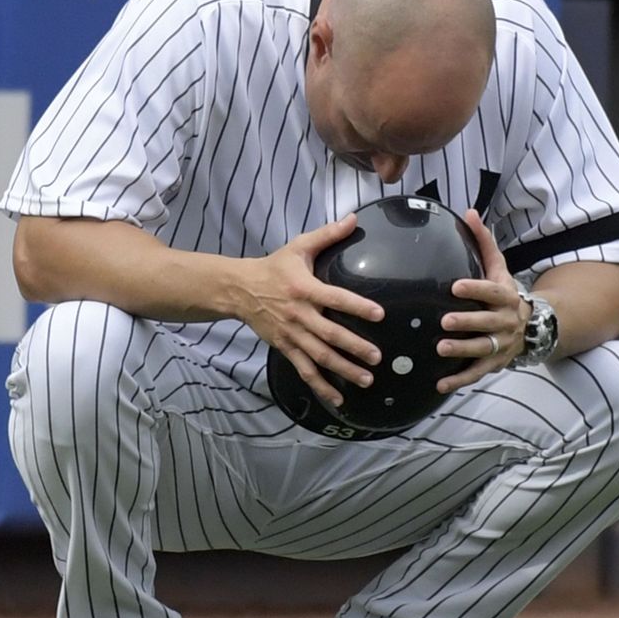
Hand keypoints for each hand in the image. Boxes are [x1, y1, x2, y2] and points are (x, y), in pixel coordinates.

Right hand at [239, 214, 384, 406]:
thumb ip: (328, 235)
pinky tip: (338, 399)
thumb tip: (355, 218)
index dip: (357, 306)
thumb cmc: (274, 267)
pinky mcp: (285, 347)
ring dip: (343, 369)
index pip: (335, 298)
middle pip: (329, 334)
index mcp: (304, 288)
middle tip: (377, 358)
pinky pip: (304, 370)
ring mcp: (291, 334)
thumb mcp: (299, 247)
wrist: (239, 289)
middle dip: (354, 347)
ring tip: (366, 379)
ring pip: (319, 356)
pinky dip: (320, 385)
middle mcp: (299, 314)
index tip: (379, 315)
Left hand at [435, 209, 526, 392]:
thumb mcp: (498, 267)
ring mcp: (501, 344)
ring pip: (482, 349)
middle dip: (468, 323)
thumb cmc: (503, 292)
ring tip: (440, 349)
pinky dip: (459, 380)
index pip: (491, 291)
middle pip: (487, 323)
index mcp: (505, 296)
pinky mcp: (494, 363)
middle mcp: (506, 321)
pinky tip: (440, 384)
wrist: (531, 325)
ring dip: (461, 351)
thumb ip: (484, 242)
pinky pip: (476, 373)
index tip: (454, 287)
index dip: (475, 289)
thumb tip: (469, 211)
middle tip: (445, 322)